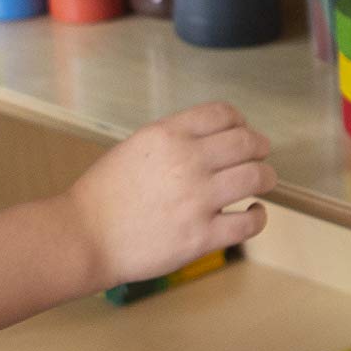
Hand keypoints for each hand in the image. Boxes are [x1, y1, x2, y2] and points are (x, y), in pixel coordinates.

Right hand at [67, 103, 273, 285]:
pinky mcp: (201, 237)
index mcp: (167, 135)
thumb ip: (173, 138)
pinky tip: (253, 213)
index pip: (223, 113)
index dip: (240, 122)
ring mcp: (197, 200)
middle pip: (248, 142)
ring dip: (266, 178)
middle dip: (260, 148)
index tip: (242, 132)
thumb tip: (212, 139)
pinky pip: (249, 222)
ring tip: (263, 183)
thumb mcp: (135, 146)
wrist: (83, 237)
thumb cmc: (103, 194)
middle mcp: (187, 162)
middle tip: (260, 157)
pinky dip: (258, 216)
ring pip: (256, 177)